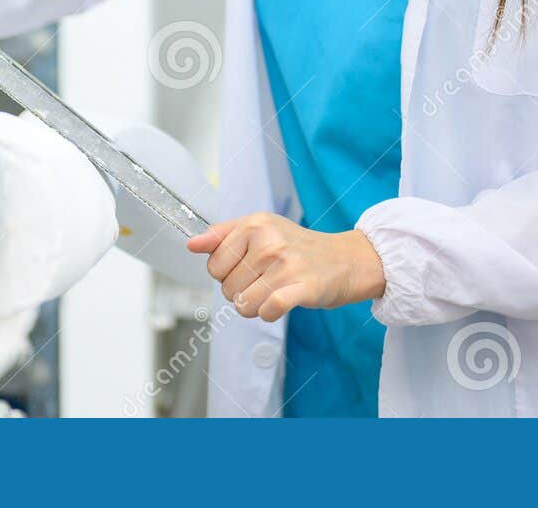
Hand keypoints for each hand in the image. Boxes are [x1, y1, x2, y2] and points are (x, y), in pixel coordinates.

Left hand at [186, 212, 385, 321]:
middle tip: (267, 279)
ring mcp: (287, 265)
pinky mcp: (303, 287)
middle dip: (243, 291)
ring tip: (275, 290)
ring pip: (244, 304)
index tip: (247, 267)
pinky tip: (282, 302)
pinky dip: (270, 314)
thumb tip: (192, 244)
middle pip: (227, 288)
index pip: (214, 265)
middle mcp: (269, 241)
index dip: (227, 273)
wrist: (345, 259)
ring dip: (256, 306)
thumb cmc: (297, 247)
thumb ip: (222, 235)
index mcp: (254, 224)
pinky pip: (267, 311)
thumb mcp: (260, 229)